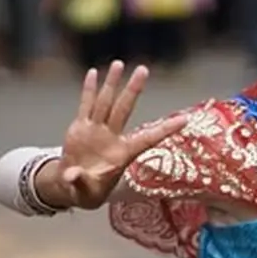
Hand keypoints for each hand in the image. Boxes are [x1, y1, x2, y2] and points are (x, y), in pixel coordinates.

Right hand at [50, 62, 187, 209]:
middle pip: (124, 109)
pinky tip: (93, 72)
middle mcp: (112, 138)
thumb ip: (80, 183)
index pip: (148, 139)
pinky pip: (86, 105)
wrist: (71, 185)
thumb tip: (72, 174)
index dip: (165, 130)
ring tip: (119, 63)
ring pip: (106, 102)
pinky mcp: (81, 127)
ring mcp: (97, 130)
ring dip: (112, 84)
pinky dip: (89, 89)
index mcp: (122, 155)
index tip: (185, 119)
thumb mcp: (85, 193)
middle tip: (143, 70)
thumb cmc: (87, 191)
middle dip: (133, 90)